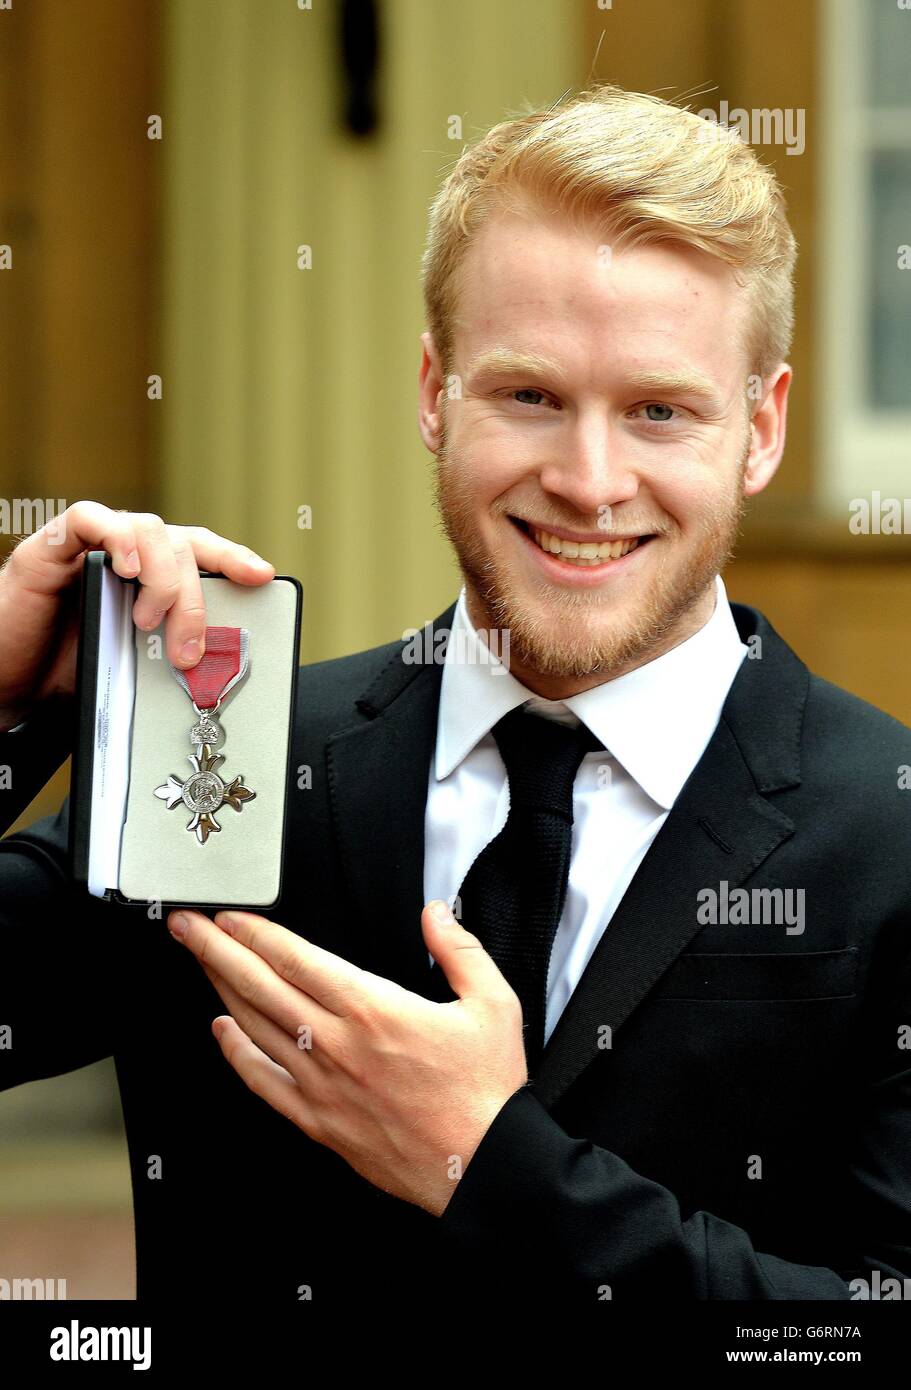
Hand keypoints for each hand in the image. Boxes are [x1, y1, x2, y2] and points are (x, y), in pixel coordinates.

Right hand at [0, 500, 274, 729]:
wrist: (9, 683)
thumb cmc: (68, 670)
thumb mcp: (134, 663)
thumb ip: (169, 650)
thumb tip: (216, 667)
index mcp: (148, 577)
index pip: (199, 551)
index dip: (232, 557)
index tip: (261, 576)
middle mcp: (124, 556)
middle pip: (179, 545)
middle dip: (194, 597)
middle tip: (187, 648)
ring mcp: (88, 548)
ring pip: (146, 530)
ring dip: (162, 576)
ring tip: (150, 620)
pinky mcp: (50, 548)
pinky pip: (88, 518)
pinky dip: (117, 537)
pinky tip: (127, 568)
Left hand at [166, 899, 528, 1215]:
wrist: (480, 1167)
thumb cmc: (485, 1092)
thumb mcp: (492, 1003)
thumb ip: (459, 949)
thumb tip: (435, 912)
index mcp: (374, 1010)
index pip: (297, 959)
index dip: (256, 933)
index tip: (231, 915)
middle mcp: (338, 1045)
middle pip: (260, 986)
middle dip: (217, 950)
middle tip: (188, 927)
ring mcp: (322, 1085)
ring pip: (255, 1028)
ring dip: (221, 990)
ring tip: (200, 963)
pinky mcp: (319, 1122)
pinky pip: (264, 1083)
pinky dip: (236, 1055)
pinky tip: (223, 1033)